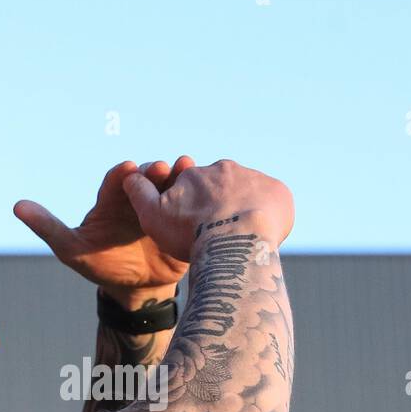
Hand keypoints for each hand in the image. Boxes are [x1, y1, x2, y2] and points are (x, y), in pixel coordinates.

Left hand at [14, 157, 194, 306]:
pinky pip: (191, 207)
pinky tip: (209, 193)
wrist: (135, 290)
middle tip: (162, 167)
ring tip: (188, 168)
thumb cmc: (99, 265)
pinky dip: (199, 198)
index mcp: (113, 198)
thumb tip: (17, 206)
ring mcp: (163, 206)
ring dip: (180, 175)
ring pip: (171, 185)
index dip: (123, 174)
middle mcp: (139, 197)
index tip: (128, 169)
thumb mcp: (71, 248)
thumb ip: (48, 226)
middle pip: (148, 177)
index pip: (118, 180)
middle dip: (154, 171)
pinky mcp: (183, 220)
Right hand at [121, 159, 293, 261]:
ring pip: (249, 196)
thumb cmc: (191, 233)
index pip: (193, 191)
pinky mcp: (279, 192)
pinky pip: (275, 203)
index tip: (196, 233)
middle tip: (220, 239)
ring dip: (247, 212)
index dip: (193, 213)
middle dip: (221, 209)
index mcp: (196, 174)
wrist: (235, 241)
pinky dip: (271, 217)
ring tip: (243, 242)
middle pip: (223, 190)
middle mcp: (226, 169)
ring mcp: (255, 178)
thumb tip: (131, 174)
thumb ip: (140, 193)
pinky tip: (263, 239)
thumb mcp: (154, 216)